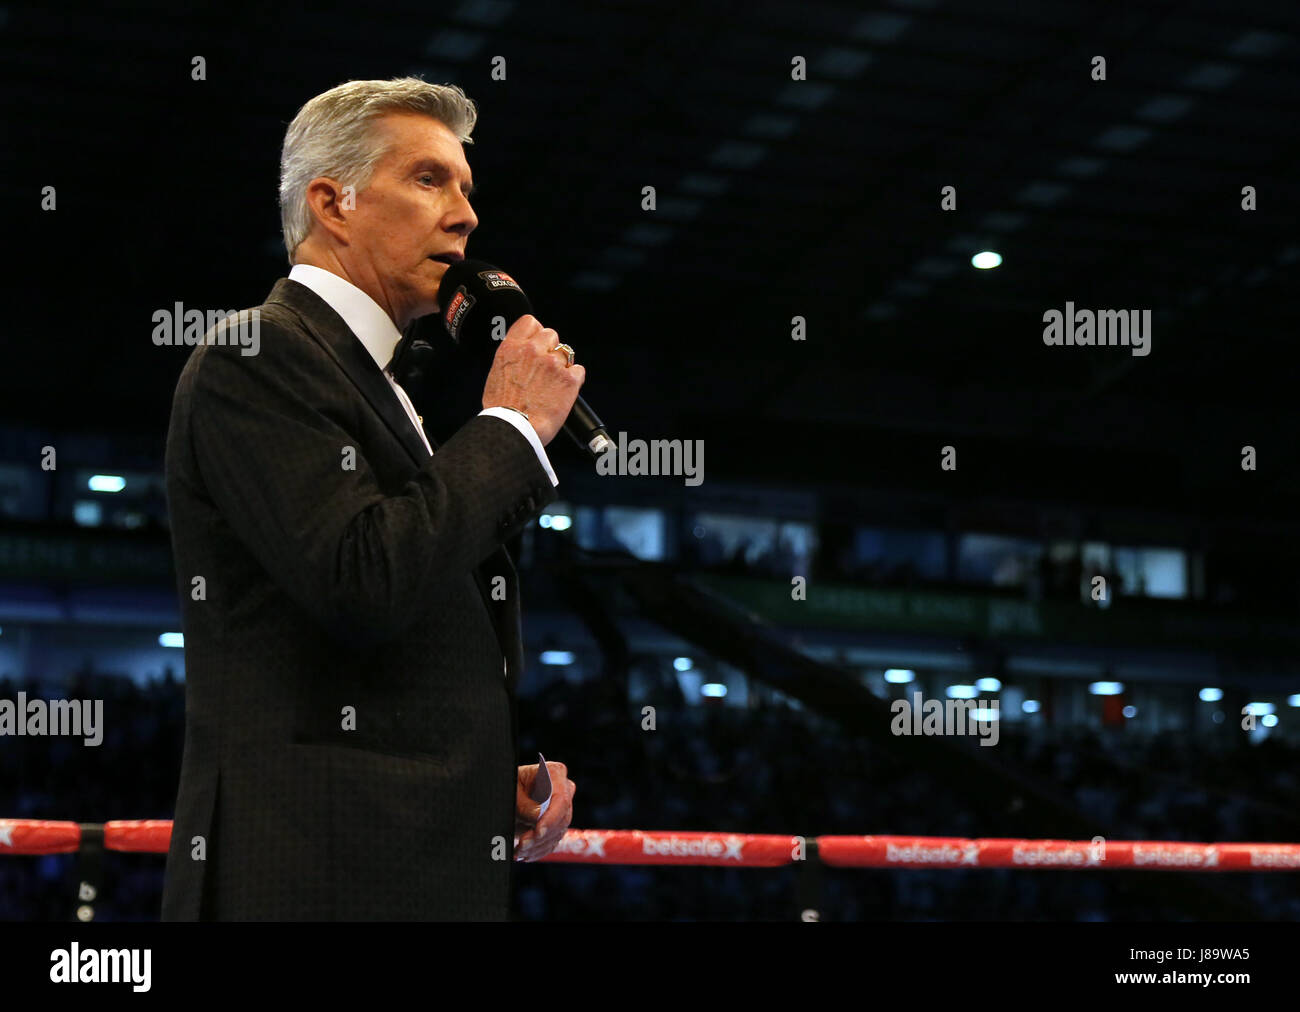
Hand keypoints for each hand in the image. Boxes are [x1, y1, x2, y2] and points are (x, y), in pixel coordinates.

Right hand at [481, 315, 585, 444]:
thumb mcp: (496, 375)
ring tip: (552, 385)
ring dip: (562, 366)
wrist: (514, 428)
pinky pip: (578, 371)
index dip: (536, 332)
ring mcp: (553, 363)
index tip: (538, 343)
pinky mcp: (569, 379)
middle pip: (551, 335)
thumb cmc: (502, 410)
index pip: (530, 322)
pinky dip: (574, 381)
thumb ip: (512, 359)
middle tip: (545, 369)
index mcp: (512, 348)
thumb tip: (520, 359)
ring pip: (566, 353)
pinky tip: (563, 392)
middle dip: (550, 349)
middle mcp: (533, 351)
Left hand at [513, 760, 575, 861]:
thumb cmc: (511, 785)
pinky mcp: (558, 824)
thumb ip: (524, 804)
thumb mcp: (513, 791)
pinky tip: (526, 854)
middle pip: (561, 818)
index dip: (551, 819)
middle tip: (522, 845)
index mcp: (555, 773)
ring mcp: (564, 808)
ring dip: (538, 846)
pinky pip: (553, 841)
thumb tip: (538, 816)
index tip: (537, 832)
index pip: (561, 800)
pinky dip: (539, 850)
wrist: (510, 791)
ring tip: (519, 851)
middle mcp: (565, 790)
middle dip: (541, 836)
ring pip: (558, 833)